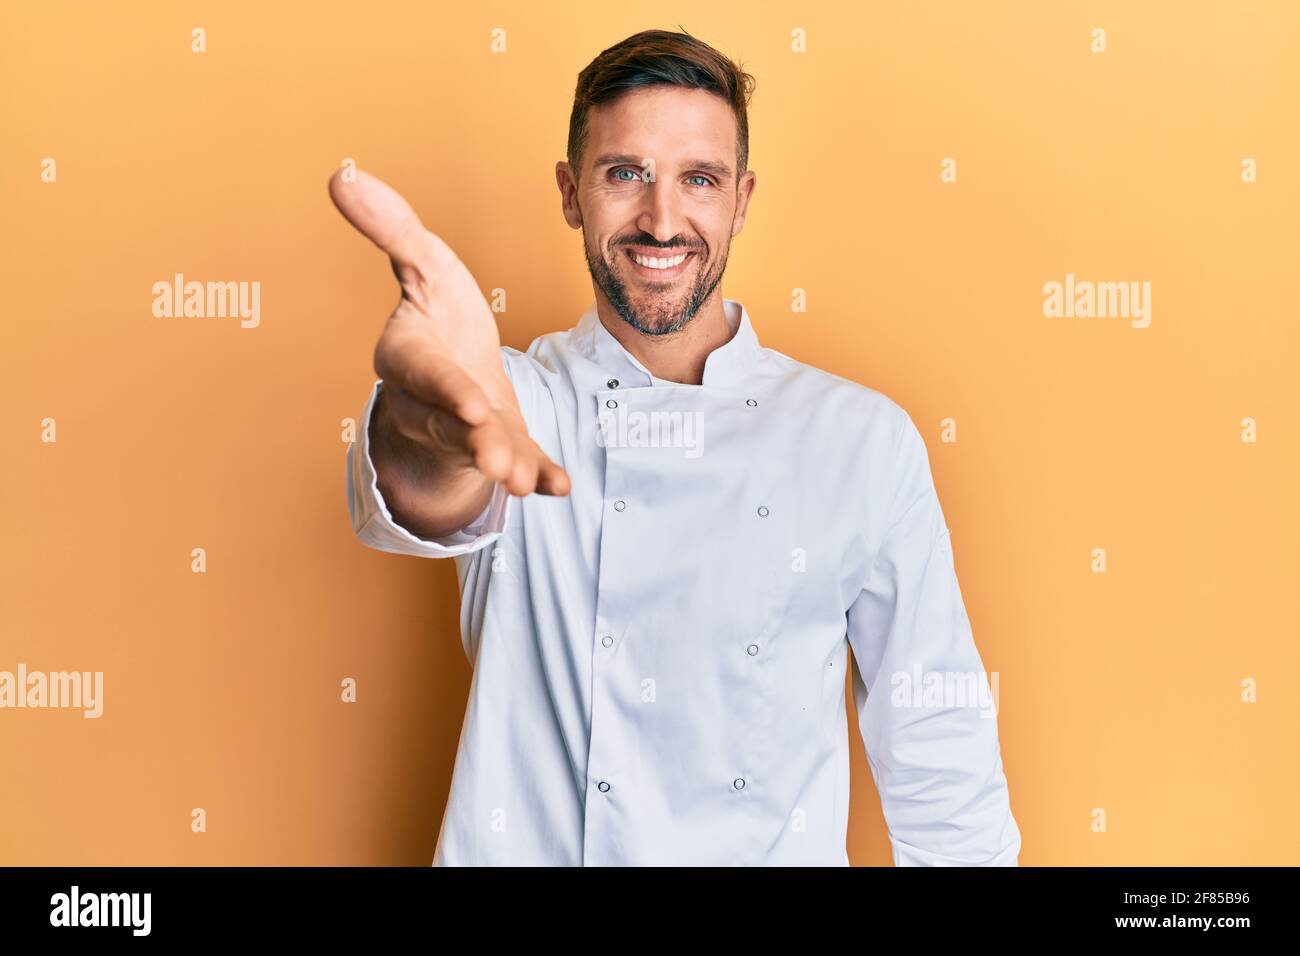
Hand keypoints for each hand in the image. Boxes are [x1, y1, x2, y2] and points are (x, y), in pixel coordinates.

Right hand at [329, 168, 569, 497]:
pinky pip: (522, 464)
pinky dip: (540, 475)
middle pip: (450, 424)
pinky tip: (559, 485)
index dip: (446, 390)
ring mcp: (467, 430)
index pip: (426, 374)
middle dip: (476, 442)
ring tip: (524, 482)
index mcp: (409, 357)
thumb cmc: (437, 313)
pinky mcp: (502, 444)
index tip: (471, 405)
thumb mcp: (421, 263)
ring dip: (506, 464)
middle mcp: (432, 402)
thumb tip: (340, 173)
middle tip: (500, 464)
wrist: (451, 365)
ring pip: (482, 450)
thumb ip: (391, 227)